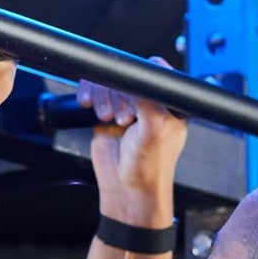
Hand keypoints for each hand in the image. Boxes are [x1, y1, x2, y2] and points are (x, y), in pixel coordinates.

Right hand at [76, 59, 187, 219]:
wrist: (126, 188)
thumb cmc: (150, 166)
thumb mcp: (156, 128)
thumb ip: (149, 99)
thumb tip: (135, 76)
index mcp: (168, 101)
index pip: (155, 71)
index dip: (140, 78)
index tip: (136, 97)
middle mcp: (147, 100)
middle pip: (126, 74)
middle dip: (120, 94)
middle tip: (126, 118)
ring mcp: (124, 104)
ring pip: (107, 80)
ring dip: (104, 97)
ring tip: (110, 118)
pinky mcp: (105, 110)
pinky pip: (93, 88)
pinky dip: (88, 93)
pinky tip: (90, 105)